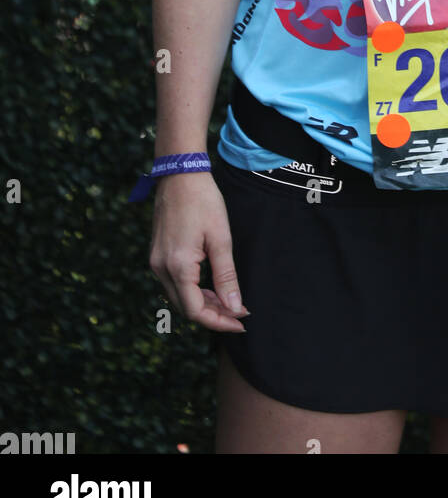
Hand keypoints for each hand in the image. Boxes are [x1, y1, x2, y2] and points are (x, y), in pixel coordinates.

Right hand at [148, 172, 249, 331]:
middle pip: (185, 307)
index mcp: (178, 267)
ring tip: (228, 302)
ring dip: (202, 303)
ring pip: (178, 296)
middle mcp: (161, 269)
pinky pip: (173, 283)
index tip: (241, 322)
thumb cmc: (203, 202)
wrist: (180, 174)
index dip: (219, 321)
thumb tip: (235, 307)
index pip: (195, 311)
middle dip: (213, 315)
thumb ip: (226, 276)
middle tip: (240, 314)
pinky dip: (192, 290)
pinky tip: (210, 287)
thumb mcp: (221, 238)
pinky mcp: (156, 255)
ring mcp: (155, 262)